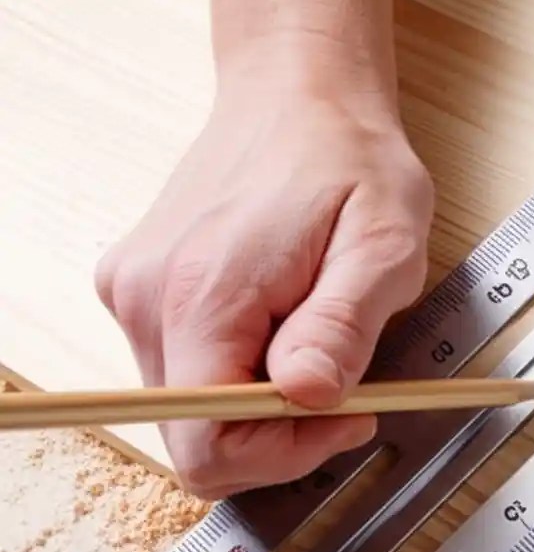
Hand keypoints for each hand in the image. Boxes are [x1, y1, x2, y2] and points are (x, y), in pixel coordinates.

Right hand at [94, 72, 432, 498]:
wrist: (297, 97)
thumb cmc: (348, 162)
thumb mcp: (382, 243)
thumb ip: (343, 325)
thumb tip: (308, 395)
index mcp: (203, 295)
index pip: (209, 443)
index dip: (282, 455)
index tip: (348, 416)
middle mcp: (146, 300)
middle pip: (194, 437)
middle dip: (277, 434)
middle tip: (344, 385)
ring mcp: (134, 294)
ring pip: (191, 409)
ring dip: (260, 401)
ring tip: (315, 336)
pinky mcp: (139, 290)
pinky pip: (186, 370)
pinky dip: (238, 370)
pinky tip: (282, 321)